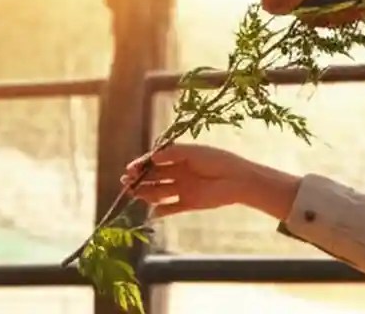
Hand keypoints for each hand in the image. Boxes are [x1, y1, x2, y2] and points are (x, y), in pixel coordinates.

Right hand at [121, 143, 250, 217]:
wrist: (238, 180)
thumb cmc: (218, 160)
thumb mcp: (194, 152)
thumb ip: (173, 153)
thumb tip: (152, 156)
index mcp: (180, 158)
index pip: (156, 161)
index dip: (142, 165)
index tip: (130, 169)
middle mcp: (179, 173)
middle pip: (154, 177)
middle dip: (139, 180)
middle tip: (126, 183)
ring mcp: (183, 189)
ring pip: (159, 192)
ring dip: (146, 193)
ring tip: (135, 194)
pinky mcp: (188, 203)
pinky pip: (170, 208)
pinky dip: (160, 211)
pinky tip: (152, 211)